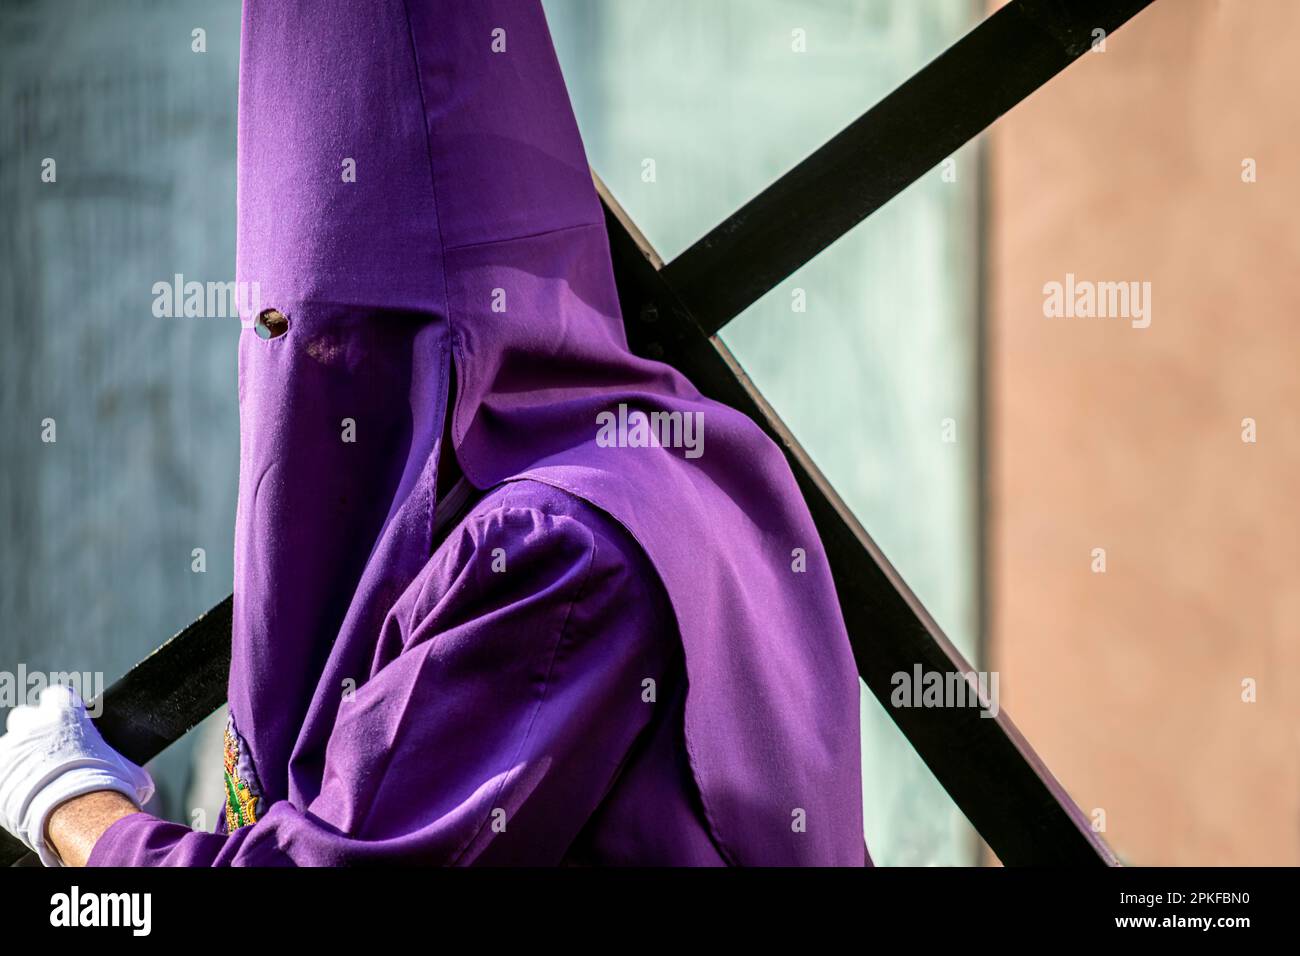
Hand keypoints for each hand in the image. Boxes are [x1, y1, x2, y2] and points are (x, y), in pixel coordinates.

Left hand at [0, 685, 152, 865]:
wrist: (78, 816)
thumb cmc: (108, 786)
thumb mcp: (128, 767)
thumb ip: (123, 761)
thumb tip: (138, 776)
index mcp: (66, 712)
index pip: (57, 694)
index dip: (62, 708)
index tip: (67, 723)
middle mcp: (33, 724)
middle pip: (25, 716)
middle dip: (33, 731)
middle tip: (48, 752)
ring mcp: (10, 750)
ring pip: (10, 747)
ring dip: (20, 759)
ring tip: (35, 781)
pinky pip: (1, 774)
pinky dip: (9, 783)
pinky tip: (25, 797)